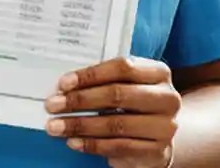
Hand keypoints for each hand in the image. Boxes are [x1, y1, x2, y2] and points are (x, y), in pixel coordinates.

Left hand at [44, 57, 179, 167]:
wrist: (161, 134)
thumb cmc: (135, 102)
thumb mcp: (127, 84)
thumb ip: (103, 80)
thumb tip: (64, 86)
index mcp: (159, 72)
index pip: (122, 67)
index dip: (90, 75)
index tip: (63, 83)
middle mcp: (167, 98)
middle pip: (117, 95)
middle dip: (80, 100)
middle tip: (52, 105)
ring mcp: (165, 126)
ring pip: (116, 124)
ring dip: (80, 125)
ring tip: (56, 126)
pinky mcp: (157, 151)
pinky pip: (119, 147)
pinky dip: (92, 144)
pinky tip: (74, 142)